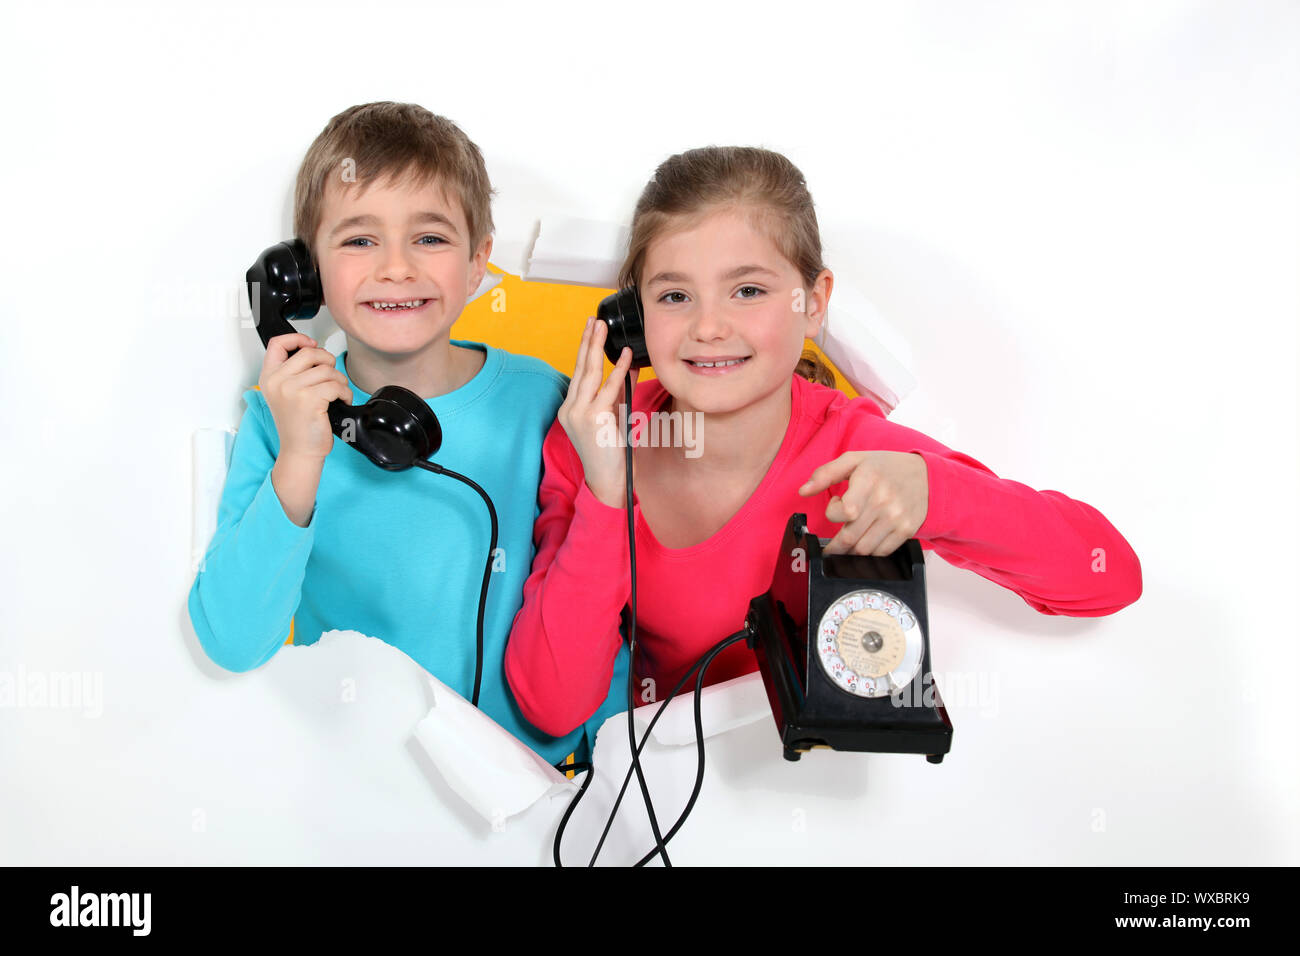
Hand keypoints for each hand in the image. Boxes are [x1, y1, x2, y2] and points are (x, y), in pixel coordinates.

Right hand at [258, 333, 352, 462]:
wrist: (300, 451)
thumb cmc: (297, 424)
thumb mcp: (285, 394)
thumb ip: (293, 371)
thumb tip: (314, 349)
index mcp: (269, 377)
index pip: (277, 343)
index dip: (298, 338)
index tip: (311, 344)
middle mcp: (277, 381)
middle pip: (309, 352)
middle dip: (327, 361)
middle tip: (331, 376)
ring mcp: (292, 389)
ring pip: (327, 369)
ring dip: (339, 381)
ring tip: (336, 394)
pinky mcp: (309, 399)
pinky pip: (336, 385)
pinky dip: (345, 393)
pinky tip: (340, 402)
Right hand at [557, 316, 636, 507]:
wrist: (607, 480)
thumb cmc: (611, 454)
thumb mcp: (613, 418)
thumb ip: (618, 394)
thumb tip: (630, 369)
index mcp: (570, 410)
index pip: (578, 374)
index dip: (584, 351)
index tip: (589, 331)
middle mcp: (570, 410)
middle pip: (579, 368)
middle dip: (586, 341)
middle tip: (593, 320)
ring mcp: (579, 414)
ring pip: (589, 373)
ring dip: (596, 348)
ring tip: (601, 328)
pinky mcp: (593, 419)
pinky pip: (608, 389)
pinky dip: (618, 371)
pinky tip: (625, 357)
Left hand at [798, 451, 928, 555]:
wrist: (926, 475)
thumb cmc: (885, 467)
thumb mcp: (855, 460)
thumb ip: (825, 473)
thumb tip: (803, 491)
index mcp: (869, 480)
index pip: (844, 512)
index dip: (833, 513)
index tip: (835, 507)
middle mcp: (884, 501)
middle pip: (850, 537)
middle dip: (835, 545)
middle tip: (830, 546)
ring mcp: (897, 518)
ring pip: (864, 549)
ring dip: (851, 550)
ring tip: (849, 541)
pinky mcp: (907, 531)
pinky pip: (882, 553)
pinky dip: (869, 553)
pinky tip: (866, 541)